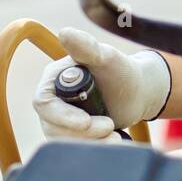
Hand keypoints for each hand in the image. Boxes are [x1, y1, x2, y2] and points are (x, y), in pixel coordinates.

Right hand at [33, 27, 170, 140]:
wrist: (137, 92)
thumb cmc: (121, 71)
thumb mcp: (106, 57)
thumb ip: (86, 47)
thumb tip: (64, 32)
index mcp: (53, 79)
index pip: (44, 103)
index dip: (63, 116)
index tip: (86, 122)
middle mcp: (52, 100)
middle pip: (52, 126)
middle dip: (82, 132)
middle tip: (109, 127)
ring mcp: (59, 119)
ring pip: (63, 141)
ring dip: (90, 142)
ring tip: (115, 136)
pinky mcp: (69, 134)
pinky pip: (73, 148)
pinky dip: (93, 148)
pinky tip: (113, 141)